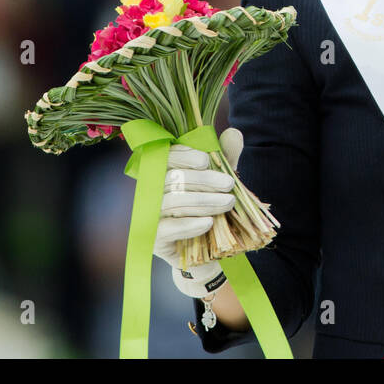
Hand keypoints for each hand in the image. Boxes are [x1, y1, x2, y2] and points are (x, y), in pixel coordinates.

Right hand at [153, 128, 243, 297]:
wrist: (209, 251)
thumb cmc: (211, 208)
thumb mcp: (221, 181)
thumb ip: (226, 157)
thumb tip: (234, 133)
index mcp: (165, 172)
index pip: (165, 156)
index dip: (183, 156)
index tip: (205, 161)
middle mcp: (151, 191)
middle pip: (172, 179)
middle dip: (204, 180)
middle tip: (229, 185)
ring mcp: (149, 215)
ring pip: (172, 202)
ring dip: (204, 201)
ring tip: (228, 203)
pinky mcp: (153, 238)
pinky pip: (168, 228)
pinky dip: (190, 224)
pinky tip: (209, 222)